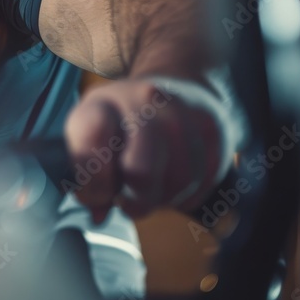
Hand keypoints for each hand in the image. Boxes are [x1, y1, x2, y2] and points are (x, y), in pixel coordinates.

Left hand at [64, 77, 232, 221]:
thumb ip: (86, 176)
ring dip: (162, 199)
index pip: (91, 144)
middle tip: (127, 201)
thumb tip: (98, 215)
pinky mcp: (213, 128)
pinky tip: (171, 182)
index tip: (97, 194)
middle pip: (141, 171)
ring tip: (150, 189)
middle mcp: (143, 101)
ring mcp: (182, 111)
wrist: (176, 84)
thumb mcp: (89, 136)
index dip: (94, 182)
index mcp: (102, 103)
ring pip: (177, 182)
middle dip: (134, 199)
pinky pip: (204, 182)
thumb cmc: (121, 121)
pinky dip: (186, 194)